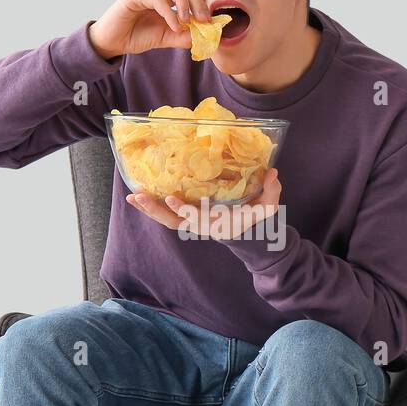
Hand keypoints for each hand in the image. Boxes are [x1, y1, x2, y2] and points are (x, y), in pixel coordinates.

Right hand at [88, 0, 212, 58]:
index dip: (200, 2)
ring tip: (186, 21)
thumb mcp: (166, 37)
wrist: (111, 42)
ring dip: (183, 2)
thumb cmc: (136, 35)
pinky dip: (168, 12)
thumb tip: (204, 35)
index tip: (209, 20)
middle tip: (204, 19)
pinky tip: (173, 25)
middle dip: (196, 0)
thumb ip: (184, 35)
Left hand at [125, 167, 282, 239]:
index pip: (198, 219)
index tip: (171, 198)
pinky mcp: (185, 218)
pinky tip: (136, 196)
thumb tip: (273, 172)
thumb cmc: (254, 217)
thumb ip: (271, 191)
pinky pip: (164, 215)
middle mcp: (200, 225)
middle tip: (140, 197)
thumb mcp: (267, 207)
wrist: (246, 233)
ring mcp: (191, 223)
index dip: (184, 210)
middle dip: (156, 210)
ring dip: (148, 209)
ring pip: (165, 220)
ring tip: (132, 197)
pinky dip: (150, 207)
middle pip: (173, 222)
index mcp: (218, 223)